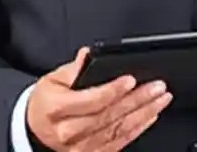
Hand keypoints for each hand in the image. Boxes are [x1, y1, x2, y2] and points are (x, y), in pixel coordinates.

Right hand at [26, 46, 172, 150]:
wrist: (36, 130)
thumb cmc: (45, 103)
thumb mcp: (51, 80)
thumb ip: (73, 69)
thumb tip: (88, 54)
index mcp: (55, 109)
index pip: (90, 100)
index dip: (112, 90)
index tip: (131, 80)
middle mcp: (68, 131)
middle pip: (108, 115)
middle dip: (137, 100)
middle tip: (157, 87)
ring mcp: (81, 147)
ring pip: (118, 130)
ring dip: (143, 113)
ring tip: (160, 98)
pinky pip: (120, 141)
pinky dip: (138, 128)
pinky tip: (150, 115)